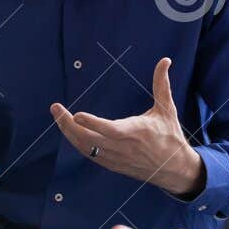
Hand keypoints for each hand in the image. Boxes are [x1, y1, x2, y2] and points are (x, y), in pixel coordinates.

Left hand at [53, 58, 203, 197]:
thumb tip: (165, 60)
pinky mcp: (111, 164)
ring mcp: (115, 158)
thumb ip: (161, 84)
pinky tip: (69, 129)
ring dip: (68, 132)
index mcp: (135, 132)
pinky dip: (76, 142)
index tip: (76, 114)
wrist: (173, 168)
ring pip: (85, 148)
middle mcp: (122, 147)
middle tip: (55, 108)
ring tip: (58, 116)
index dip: (92, 123)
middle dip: (68, 124)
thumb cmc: (169, 135)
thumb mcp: (167, 109)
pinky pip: (88, 154)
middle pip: (89, 139)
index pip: (110, 129)